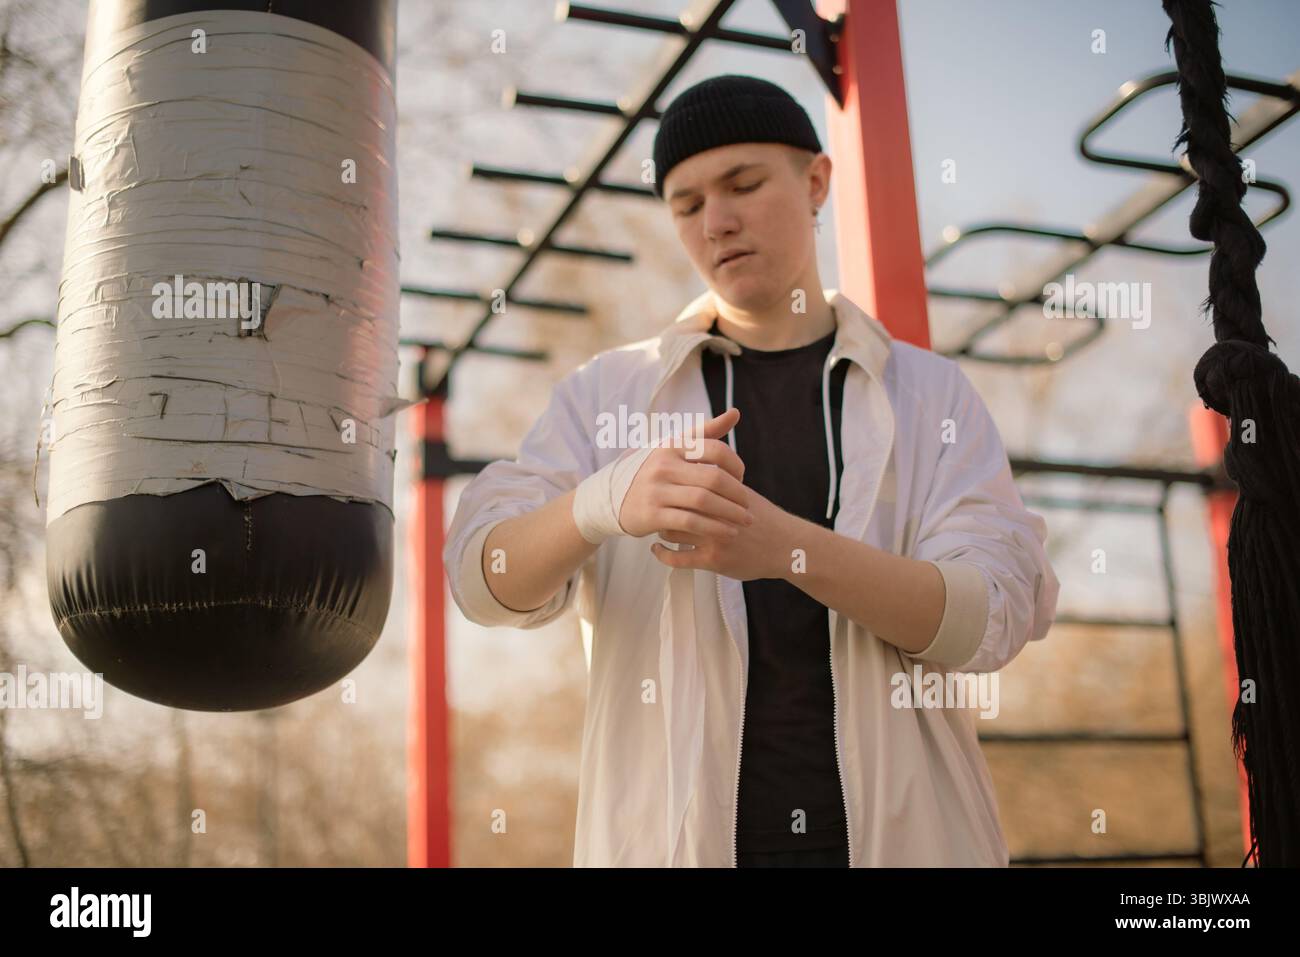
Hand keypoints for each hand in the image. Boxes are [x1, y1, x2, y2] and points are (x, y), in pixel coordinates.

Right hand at [617, 407, 753, 540]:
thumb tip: (736, 413)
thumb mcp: (674, 448)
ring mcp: (656, 490)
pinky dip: (714, 528)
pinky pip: (691, 521)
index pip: (715, 449)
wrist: (613, 498)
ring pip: (704, 501)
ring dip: (730, 513)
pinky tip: (728, 533)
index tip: (742, 478)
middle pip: (713, 478)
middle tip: (748, 505)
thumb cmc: (654, 472)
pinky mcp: (652, 515)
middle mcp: (663, 466)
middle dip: (737, 494)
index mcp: (672, 446)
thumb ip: (705, 432)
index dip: (735, 464)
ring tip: (745, 520)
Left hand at [650, 483, 801, 581]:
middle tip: (657, 506)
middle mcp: (716, 513)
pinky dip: (663, 554)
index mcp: (723, 492)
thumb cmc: (762, 518)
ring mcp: (714, 537)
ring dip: (662, 528)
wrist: (785, 546)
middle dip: (663, 506)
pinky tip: (657, 549)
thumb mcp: (743, 493)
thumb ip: (720, 481)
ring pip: (672, 530)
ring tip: (659, 526)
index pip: (686, 482)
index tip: (662, 486)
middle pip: (675, 504)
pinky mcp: (713, 560)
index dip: (670, 483)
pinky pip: (678, 558)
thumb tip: (694, 465)